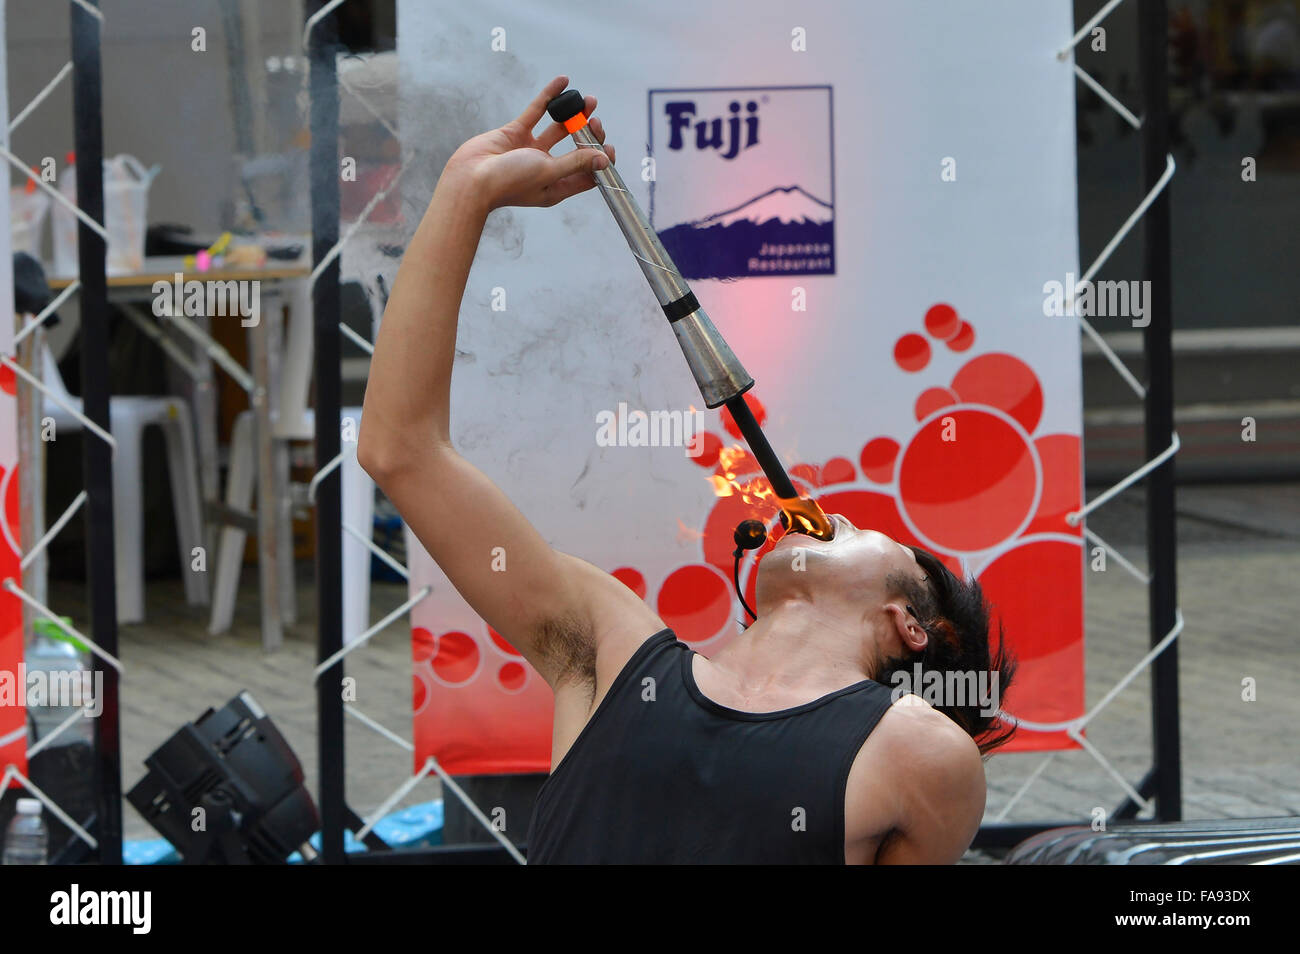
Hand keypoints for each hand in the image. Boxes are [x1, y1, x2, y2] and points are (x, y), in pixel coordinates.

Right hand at [448, 75, 615, 211]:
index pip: (586, 174)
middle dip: (589, 134)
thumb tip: (603, 160)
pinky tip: (563, 82)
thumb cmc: (508, 183)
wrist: (470, 178)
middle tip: (596, 120)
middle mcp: (546, 169)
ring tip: (589, 100)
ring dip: (574, 114)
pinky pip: (537, 112)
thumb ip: (575, 163)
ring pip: (559, 128)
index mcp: (556, 187)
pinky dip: (549, 97)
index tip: (609, 147)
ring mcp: (531, 150)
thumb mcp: (548, 172)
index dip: (600, 161)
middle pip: (576, 149)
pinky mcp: (516, 134)